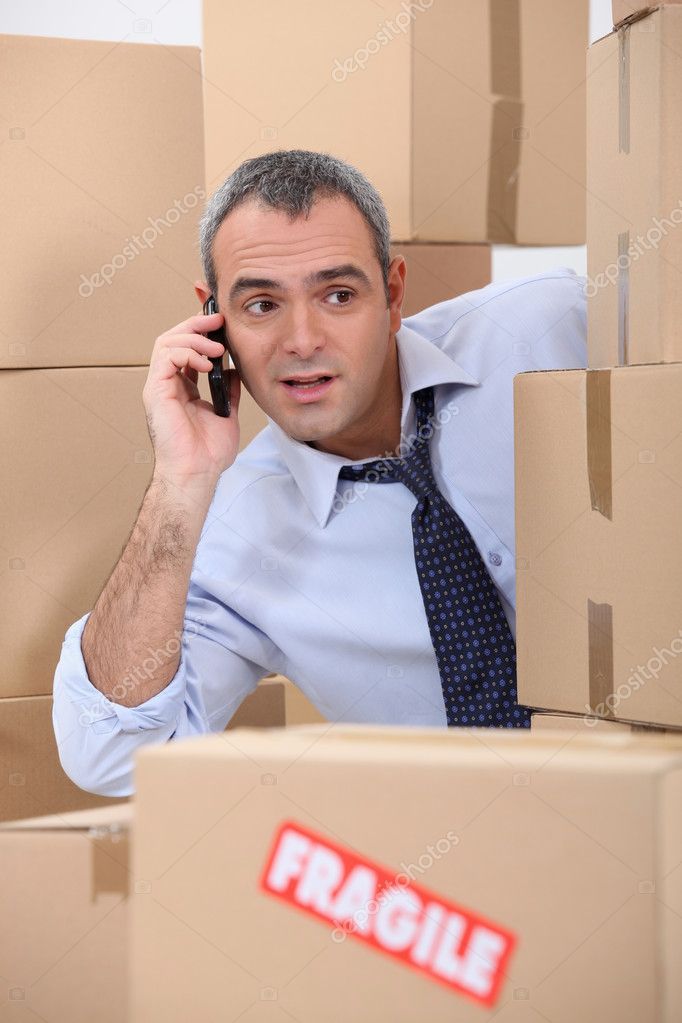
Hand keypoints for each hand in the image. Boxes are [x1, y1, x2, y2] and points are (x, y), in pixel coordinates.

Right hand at [142, 310, 240, 484]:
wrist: (197, 473)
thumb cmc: (208, 453)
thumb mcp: (226, 413)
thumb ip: (228, 390)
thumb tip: (234, 369)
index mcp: (182, 388)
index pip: (185, 348)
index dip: (200, 331)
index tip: (221, 323)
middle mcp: (167, 384)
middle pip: (173, 338)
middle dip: (196, 324)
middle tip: (218, 320)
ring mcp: (159, 387)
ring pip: (166, 342)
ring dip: (194, 337)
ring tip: (217, 347)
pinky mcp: (156, 391)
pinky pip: (166, 357)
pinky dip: (187, 353)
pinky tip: (207, 364)